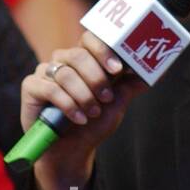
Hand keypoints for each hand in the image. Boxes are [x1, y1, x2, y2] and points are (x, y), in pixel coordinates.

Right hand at [20, 31, 148, 189]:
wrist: (72, 150)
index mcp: (83, 59)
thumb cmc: (93, 123)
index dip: (102, 50)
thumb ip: (131, 85)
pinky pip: (50, 88)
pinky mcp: (31, 87)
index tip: (116, 69)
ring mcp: (45, 73)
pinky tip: (78, 118)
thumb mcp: (117, 103)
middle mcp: (62, 62)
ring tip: (92, 113)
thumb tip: (158, 71)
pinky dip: (68, 104)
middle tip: (105, 98)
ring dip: (83, 95)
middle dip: (95, 78)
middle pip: (77, 54)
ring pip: (65, 73)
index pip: (89, 39)